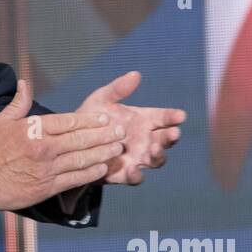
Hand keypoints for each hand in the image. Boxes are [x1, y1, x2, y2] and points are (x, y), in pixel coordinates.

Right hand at [0, 80, 127, 213]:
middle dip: (104, 135)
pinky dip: (91, 173)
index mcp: (33, 129)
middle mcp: (43, 148)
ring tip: (117, 148)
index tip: (105, 118)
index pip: (68, 121)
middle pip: (81, 139)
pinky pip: (75, 179)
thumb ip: (19, 103)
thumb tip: (25, 82)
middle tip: (120, 131)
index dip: (90, 120)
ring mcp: (47, 169)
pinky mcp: (47, 187)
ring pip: (82, 159)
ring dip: (103, 153)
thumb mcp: (1, 121)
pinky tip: (102, 168)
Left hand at [76, 70, 184, 184]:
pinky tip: (133, 169)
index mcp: (144, 120)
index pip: (164, 118)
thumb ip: (118, 89)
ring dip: (159, 155)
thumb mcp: (102, 99)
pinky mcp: (124, 173)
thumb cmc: (91, 117)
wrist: (71, 141)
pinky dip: (137, 175)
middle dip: (171, 136)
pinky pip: (136, 178)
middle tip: (173, 133)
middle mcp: (145, 140)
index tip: (180, 115)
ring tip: (155, 149)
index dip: (173, 116)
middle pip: (165, 140)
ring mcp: (137, 157)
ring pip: (156, 159)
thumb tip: (135, 74)